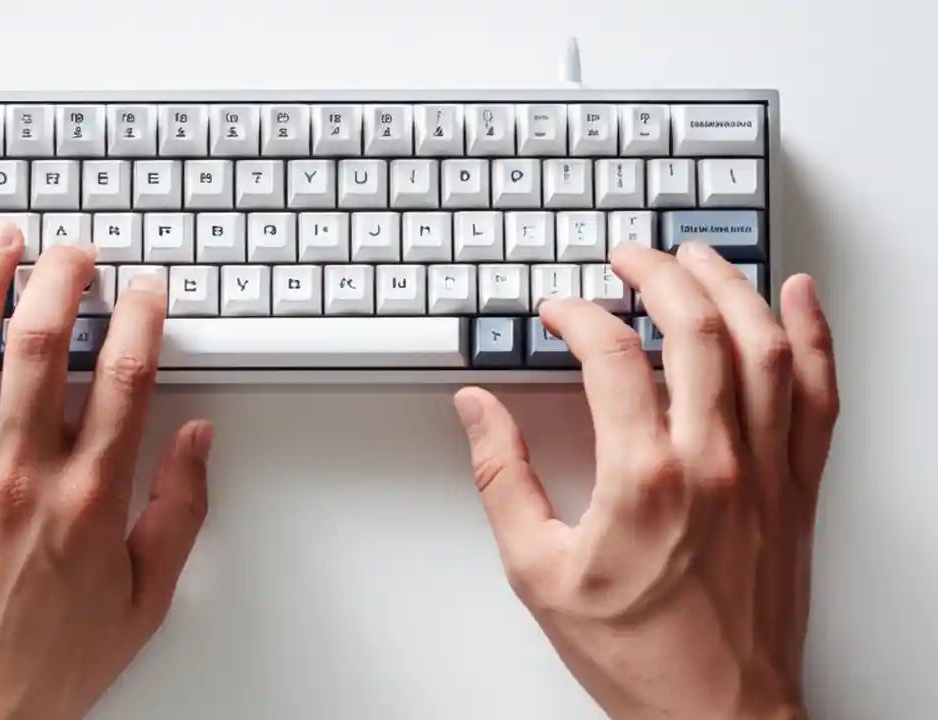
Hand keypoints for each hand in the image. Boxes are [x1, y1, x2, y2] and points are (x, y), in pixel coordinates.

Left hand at [0, 222, 211, 719]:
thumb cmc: (52, 660)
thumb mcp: (147, 596)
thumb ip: (180, 510)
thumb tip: (200, 438)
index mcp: (90, 501)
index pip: (123, 380)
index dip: (139, 318)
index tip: (146, 289)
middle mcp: (23, 475)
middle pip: (44, 347)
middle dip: (65, 279)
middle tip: (80, 250)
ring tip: (8, 238)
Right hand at [455, 242, 837, 719]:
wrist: (720, 713)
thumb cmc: (637, 655)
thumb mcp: (538, 572)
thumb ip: (502, 480)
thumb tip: (478, 411)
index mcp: (643, 478)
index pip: (611, 356)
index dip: (578, 316)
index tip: (558, 311)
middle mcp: (713, 461)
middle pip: (695, 329)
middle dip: (657, 274)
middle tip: (627, 257)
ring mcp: (766, 470)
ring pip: (763, 346)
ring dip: (730, 286)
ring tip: (697, 256)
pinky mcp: (799, 487)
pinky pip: (819, 393)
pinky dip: (815, 335)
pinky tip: (798, 298)